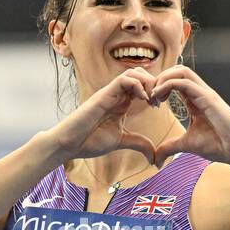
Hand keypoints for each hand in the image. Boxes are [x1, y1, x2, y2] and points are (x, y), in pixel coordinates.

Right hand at [43, 67, 159, 165]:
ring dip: (147, 82)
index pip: (142, 84)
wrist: (70, 144)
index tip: (158, 106)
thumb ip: (139, 144)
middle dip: (154, 84)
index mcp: (122, 102)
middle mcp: (117, 94)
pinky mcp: (104, 94)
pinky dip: (137, 85)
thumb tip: (155, 157)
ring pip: (133, 72)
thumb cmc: (90, 141)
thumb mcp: (122, 141)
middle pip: (140, 74)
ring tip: (151, 99)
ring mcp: (110, 93)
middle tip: (158, 101)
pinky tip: (143, 98)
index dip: (154, 91)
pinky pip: (124, 79)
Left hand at [147, 65, 229, 165]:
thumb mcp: (187, 145)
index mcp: (195, 99)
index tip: (151, 103)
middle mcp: (200, 92)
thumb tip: (156, 159)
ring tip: (154, 96)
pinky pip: (184, 82)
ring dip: (163, 79)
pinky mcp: (207, 97)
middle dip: (159, 79)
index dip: (160, 88)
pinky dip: (168, 85)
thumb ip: (170, 147)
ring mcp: (205, 93)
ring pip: (181, 71)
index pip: (175, 81)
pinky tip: (159, 98)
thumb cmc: (218, 145)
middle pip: (177, 70)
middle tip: (150, 97)